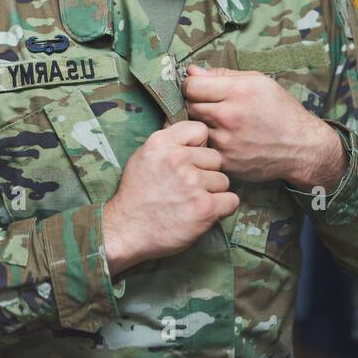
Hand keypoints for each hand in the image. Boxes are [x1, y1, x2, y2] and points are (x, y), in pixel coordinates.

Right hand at [102, 120, 237, 274]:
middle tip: (188, 188)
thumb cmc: (136, 196)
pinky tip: (205, 212)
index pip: (200, 130)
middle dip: (206, 172)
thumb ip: (168, 141)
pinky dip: (222, 208)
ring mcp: (192, 183)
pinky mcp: (204, 207)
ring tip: (191, 202)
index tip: (190, 160)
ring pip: (223, 180)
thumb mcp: (143, 156)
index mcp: (161, 142)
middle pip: (215, 158)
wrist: (125, 232)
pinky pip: (231, 200)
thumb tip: (189, 125)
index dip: (199, 146)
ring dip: (213, 192)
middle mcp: (178, 159)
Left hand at [182, 65, 346, 190]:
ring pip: (194, 128)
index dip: (192, 85)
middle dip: (195, 103)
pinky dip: (209, 143)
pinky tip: (224, 139)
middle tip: (208, 106)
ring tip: (218, 123)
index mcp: (238, 91)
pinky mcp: (226, 161)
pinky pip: (204, 147)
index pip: (192, 86)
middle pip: (189, 106)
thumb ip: (223, 75)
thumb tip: (192, 70)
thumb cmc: (281, 110)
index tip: (198, 88)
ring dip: (201, 124)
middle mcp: (230, 116)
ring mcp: (226, 141)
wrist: (301, 147)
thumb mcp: (259, 82)